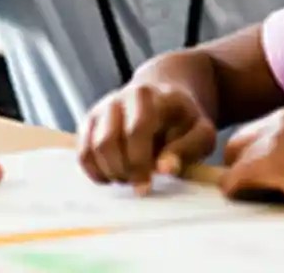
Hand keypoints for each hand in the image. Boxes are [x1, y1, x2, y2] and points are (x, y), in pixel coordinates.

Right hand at [78, 83, 216, 193]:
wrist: (164, 99)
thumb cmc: (184, 121)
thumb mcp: (201, 132)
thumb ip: (188, 149)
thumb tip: (164, 169)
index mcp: (151, 97)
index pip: (137, 129)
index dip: (138, 162)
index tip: (146, 186)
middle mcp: (121, 97)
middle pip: (108, 141)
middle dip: (122, 170)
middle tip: (139, 185)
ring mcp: (102, 108)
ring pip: (92, 148)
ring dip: (109, 172)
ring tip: (128, 179)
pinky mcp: (90, 121)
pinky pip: (82, 152)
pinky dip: (94, 171)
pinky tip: (113, 177)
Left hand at [219, 102, 283, 212]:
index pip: (263, 129)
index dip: (259, 152)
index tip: (266, 173)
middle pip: (242, 138)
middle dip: (242, 161)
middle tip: (252, 186)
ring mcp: (275, 136)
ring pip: (236, 156)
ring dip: (241, 177)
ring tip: (252, 196)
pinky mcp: (268, 160)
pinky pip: (235, 178)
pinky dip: (236, 191)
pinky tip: (245, 200)